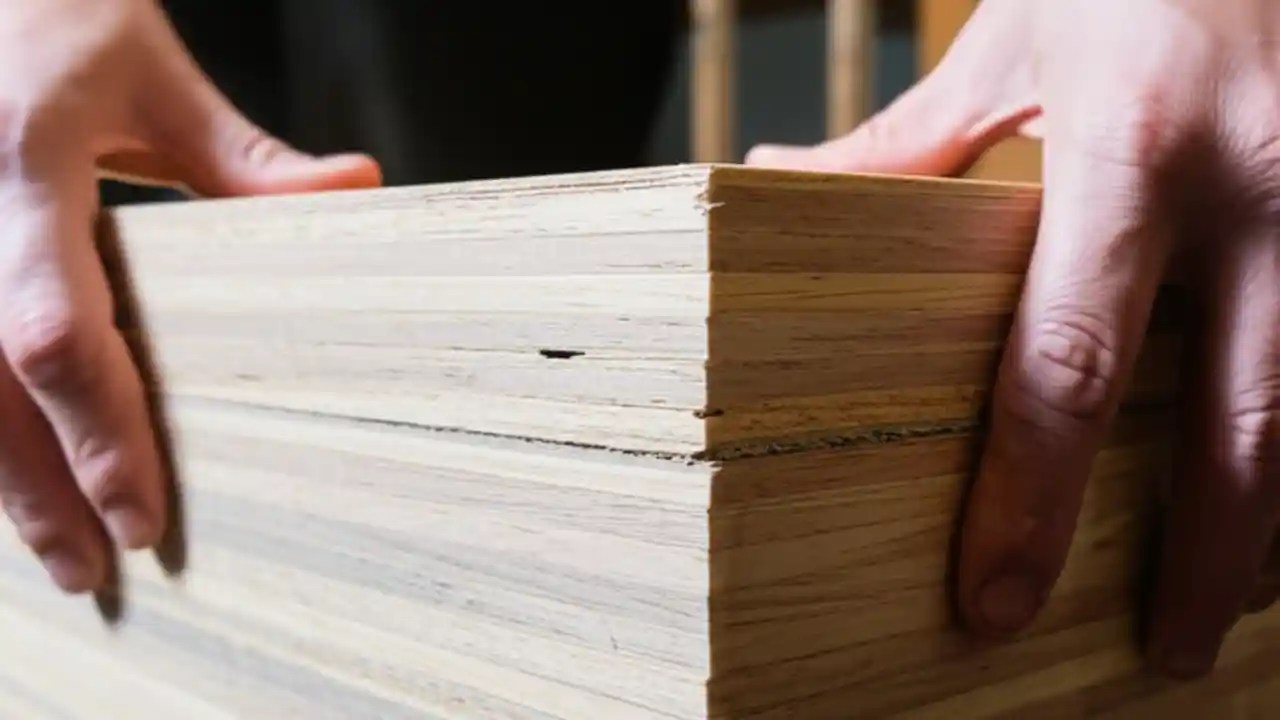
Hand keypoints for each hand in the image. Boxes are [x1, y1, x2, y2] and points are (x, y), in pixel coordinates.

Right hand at [0, 0, 380, 593]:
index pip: (64, 333)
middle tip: (96, 573)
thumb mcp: (154, 75)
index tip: (143, 516)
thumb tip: (358, 190)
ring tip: (51, 555)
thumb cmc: (58, 17)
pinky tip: (7, 474)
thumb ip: (245, 157)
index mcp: (26, 164)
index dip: (102, 435)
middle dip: (38, 493)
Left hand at [748, 0, 1279, 678]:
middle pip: (1235, 427)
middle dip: (1203, 565)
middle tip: (1159, 653)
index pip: (1069, 363)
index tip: (994, 599)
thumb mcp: (1014, 37)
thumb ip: (909, 139)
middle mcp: (1258, 188)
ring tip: (1231, 610)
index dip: (1031, 500)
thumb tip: (779, 182)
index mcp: (1131, 151)